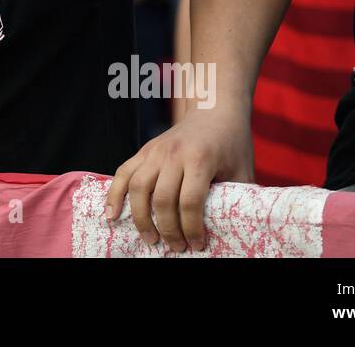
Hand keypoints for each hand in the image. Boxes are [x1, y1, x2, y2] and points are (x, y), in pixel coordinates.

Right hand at [104, 105, 252, 252]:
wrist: (214, 107)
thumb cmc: (233, 143)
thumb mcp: (242, 170)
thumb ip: (235, 198)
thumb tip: (232, 230)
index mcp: (200, 158)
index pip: (189, 202)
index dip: (192, 229)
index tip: (197, 245)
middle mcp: (173, 153)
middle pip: (162, 199)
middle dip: (168, 230)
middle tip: (176, 247)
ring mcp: (155, 150)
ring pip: (138, 188)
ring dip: (140, 218)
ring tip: (150, 239)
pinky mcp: (145, 150)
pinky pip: (123, 173)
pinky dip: (114, 195)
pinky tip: (112, 214)